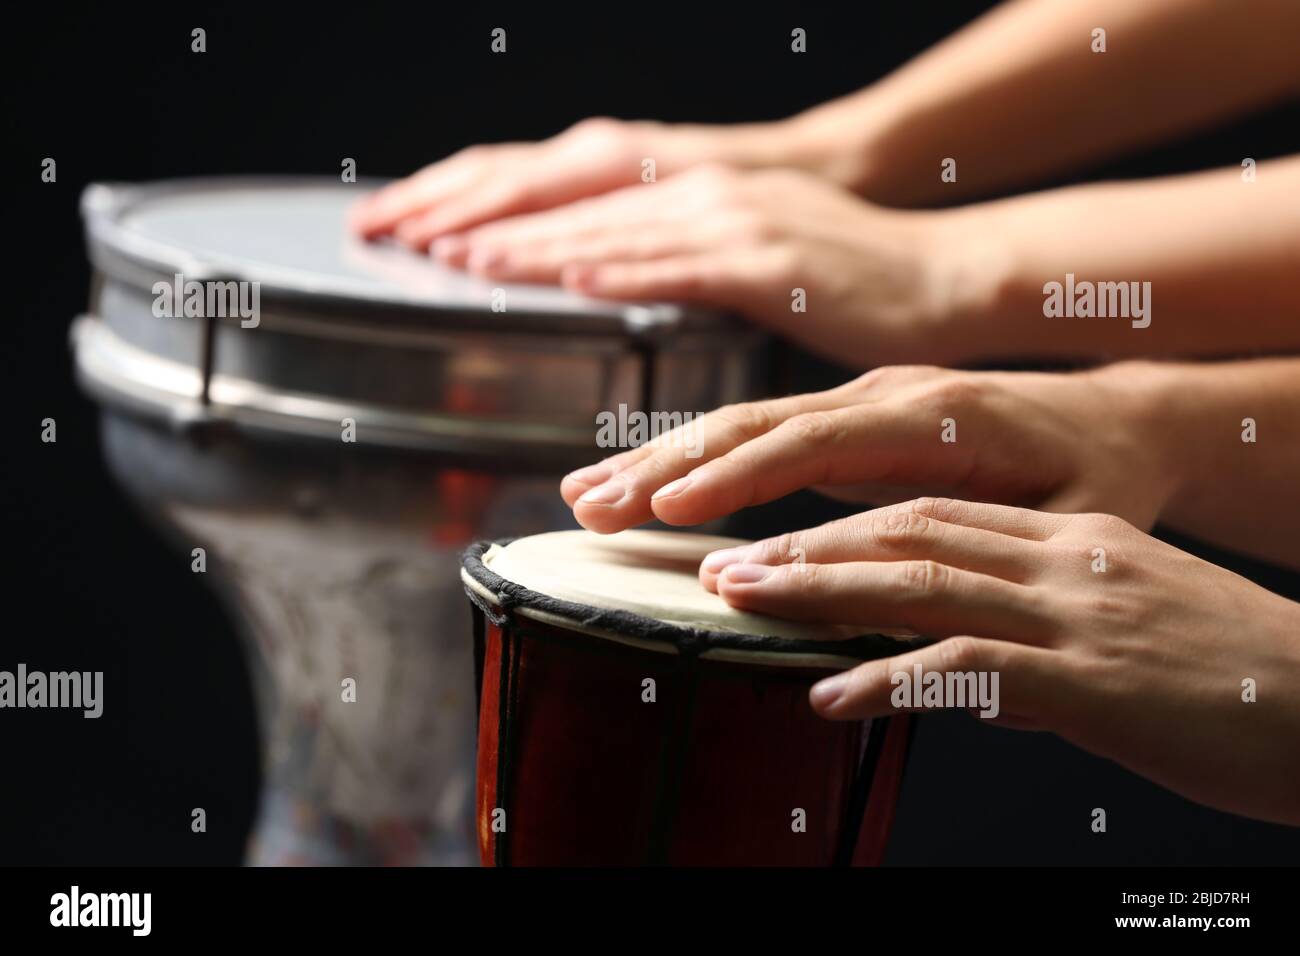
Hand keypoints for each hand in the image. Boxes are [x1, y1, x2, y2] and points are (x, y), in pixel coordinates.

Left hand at [444, 164, 950, 367]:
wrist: (938, 278)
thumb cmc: (846, 283)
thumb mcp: (749, 259)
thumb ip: (679, 263)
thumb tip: (611, 280)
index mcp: (696, 191)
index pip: (580, 200)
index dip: (502, 214)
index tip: (435, 230)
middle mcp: (705, 192)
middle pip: (579, 207)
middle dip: (493, 224)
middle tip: (417, 238)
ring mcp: (735, 222)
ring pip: (616, 233)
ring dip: (536, 247)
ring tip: (468, 263)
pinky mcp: (767, 263)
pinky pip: (680, 267)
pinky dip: (622, 271)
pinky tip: (572, 280)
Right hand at [561, 362, 1178, 534]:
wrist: (1119, 421)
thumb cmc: (1101, 479)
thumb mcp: (1073, 523)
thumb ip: (988, 554)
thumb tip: (892, 604)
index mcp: (937, 415)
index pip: (813, 440)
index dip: (735, 476)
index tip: (666, 512)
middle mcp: (886, 395)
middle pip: (754, 422)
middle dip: (664, 465)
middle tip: (588, 506)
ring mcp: (862, 399)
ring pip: (742, 421)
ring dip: (659, 457)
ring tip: (585, 493)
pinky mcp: (849, 416)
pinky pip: (759, 429)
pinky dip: (694, 455)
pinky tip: (646, 479)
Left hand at [705, 498, 1299, 825]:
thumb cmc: (1232, 676)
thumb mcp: (1123, 629)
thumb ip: (1036, 632)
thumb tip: (959, 673)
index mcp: (1068, 540)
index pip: (929, 513)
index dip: (837, 525)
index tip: (771, 540)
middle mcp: (1062, 560)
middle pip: (905, 531)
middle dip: (805, 546)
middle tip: (727, 564)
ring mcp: (1075, 614)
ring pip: (919, 582)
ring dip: (820, 590)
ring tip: (746, 602)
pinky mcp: (1091, 679)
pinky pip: (968, 668)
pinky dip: (889, 677)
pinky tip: (832, 694)